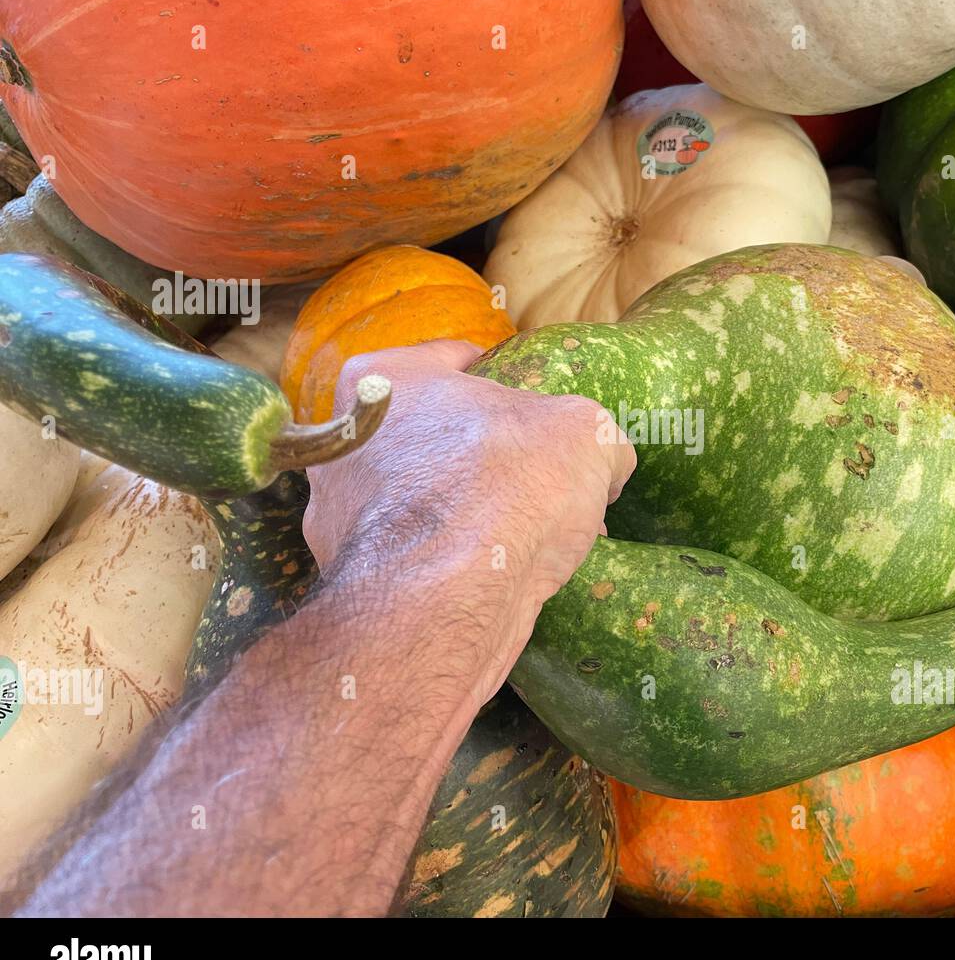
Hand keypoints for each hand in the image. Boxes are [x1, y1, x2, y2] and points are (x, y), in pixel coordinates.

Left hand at [302, 339, 635, 701]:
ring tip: (534, 535)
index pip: (455, 360)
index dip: (507, 380)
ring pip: (429, 500)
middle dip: (488, 456)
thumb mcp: (587, 434)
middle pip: (439, 434)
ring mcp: (341, 515)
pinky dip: (459, 562)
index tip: (536, 406)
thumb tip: (608, 466)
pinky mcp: (355, 578)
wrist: (449, 600)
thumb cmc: (506, 485)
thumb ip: (597, 438)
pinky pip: (423, 556)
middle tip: (540, 477)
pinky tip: (505, 573)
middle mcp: (348, 441)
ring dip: (475, 513)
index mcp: (384, 379)